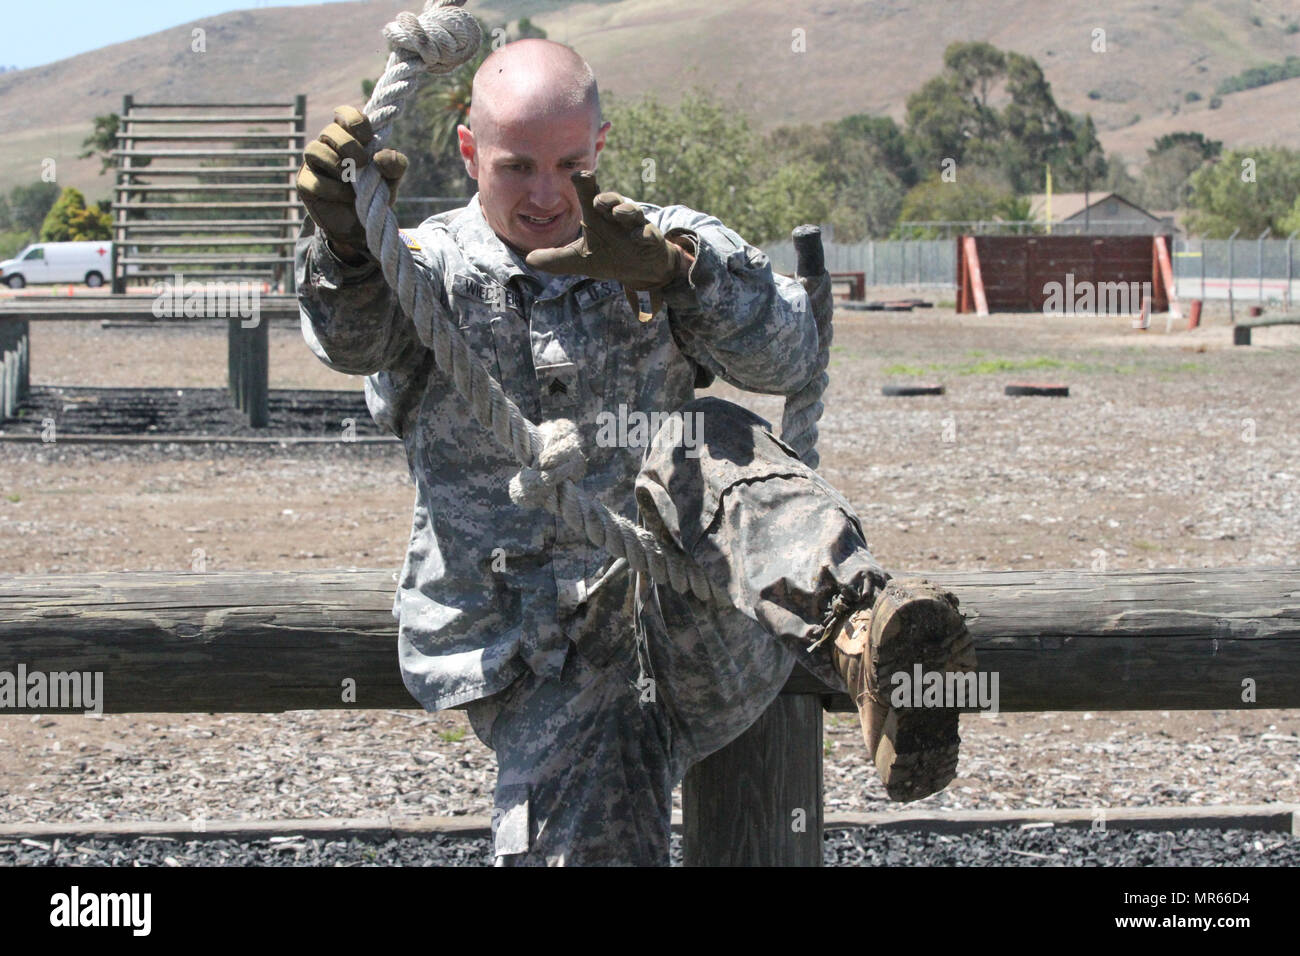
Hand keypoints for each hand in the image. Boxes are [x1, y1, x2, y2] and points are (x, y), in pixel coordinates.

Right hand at [297, 105, 407, 259]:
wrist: (362, 226)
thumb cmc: (374, 194)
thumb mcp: (391, 179)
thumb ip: (395, 164)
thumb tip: (383, 155)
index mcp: (349, 137)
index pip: (344, 114)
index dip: (355, 121)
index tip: (369, 138)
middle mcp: (328, 145)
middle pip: (329, 130)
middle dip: (349, 145)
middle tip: (363, 163)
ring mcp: (313, 164)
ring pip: (314, 149)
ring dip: (337, 164)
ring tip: (353, 181)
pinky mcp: (305, 184)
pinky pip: (313, 180)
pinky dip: (333, 188)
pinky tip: (347, 197)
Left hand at [526, 171, 688, 320]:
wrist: (641, 270)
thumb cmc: (610, 256)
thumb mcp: (580, 260)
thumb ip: (556, 258)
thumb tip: (529, 260)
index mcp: (599, 216)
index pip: (591, 195)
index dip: (586, 185)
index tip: (579, 177)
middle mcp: (617, 216)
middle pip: (612, 200)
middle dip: (606, 198)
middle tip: (597, 201)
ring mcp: (635, 227)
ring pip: (631, 212)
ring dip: (624, 210)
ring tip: (616, 213)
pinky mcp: (650, 240)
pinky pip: (647, 234)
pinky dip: (643, 234)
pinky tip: (637, 237)